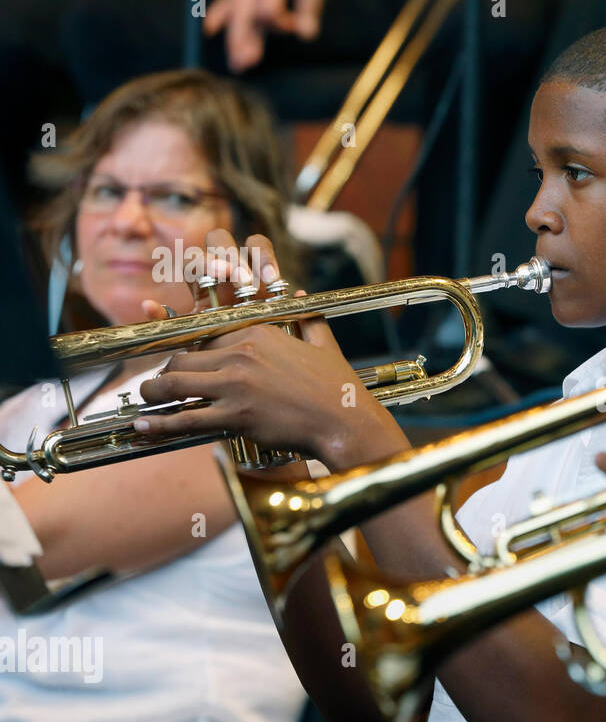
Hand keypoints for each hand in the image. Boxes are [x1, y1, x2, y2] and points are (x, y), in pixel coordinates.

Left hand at [135, 231, 396, 468]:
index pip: (205, 335)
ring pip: (175, 383)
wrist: (346, 421)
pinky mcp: (236, 415)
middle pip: (182, 358)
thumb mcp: (323, 342)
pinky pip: (186, 418)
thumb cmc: (337, 385)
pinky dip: (160, 425)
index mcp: (257, 332)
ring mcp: (237, 385)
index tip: (177, 358)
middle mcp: (241, 354)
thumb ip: (307, 316)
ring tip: (147, 399)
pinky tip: (143, 427)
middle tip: (158, 385)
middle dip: (166, 373)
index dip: (186, 349)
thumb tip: (302, 293)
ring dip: (153, 392)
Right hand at [205, 0, 331, 72]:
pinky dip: (219, 14)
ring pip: (237, 15)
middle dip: (245, 38)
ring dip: (235, 39)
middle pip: (246, 14)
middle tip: (247, 61)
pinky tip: (210, 29)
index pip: (269, 7)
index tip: (297, 27)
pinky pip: (227, 2)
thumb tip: (306, 35)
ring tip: (238, 64)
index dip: (278, 20)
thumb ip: (309, 7)